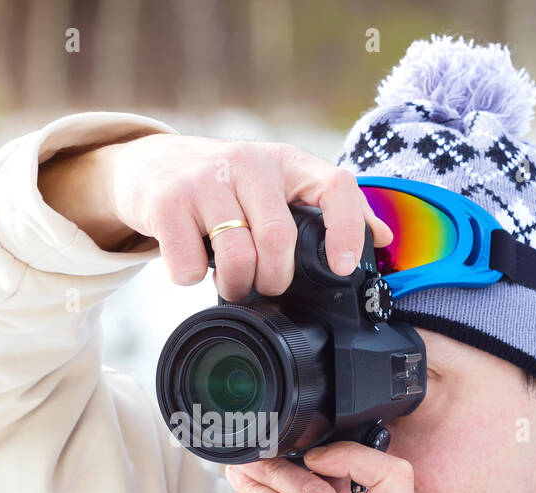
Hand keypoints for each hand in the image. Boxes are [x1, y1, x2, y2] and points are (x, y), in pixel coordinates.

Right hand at [42, 130, 391, 301]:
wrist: (152, 165)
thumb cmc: (226, 186)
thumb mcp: (278, 185)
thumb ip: (325, 208)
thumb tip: (383, 239)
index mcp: (287, 162)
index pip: (335, 186)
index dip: (347, 230)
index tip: (343, 269)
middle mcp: (249, 163)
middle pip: (279, 238)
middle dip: (275, 280)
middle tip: (266, 288)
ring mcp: (205, 180)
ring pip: (236, 255)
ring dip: (236, 286)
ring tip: (232, 284)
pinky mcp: (166, 201)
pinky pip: (189, 263)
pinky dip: (191, 278)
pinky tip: (192, 266)